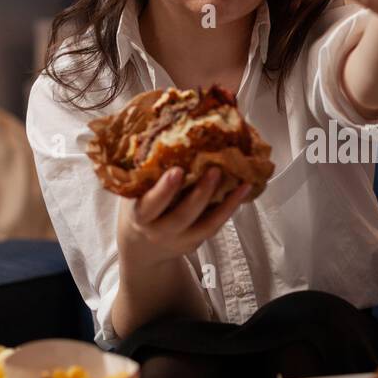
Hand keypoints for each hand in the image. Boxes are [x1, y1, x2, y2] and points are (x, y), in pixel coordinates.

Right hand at [116, 166, 250, 265]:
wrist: (140, 245)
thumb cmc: (139, 206)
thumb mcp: (134, 192)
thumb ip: (145, 174)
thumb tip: (163, 131)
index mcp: (140, 215)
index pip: (150, 206)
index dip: (163, 191)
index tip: (176, 171)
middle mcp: (159, 231)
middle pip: (181, 217)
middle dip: (199, 195)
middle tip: (214, 170)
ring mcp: (180, 238)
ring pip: (204, 225)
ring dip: (225, 204)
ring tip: (241, 182)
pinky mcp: (196, 240)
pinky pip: (216, 225)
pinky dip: (231, 207)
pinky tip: (244, 189)